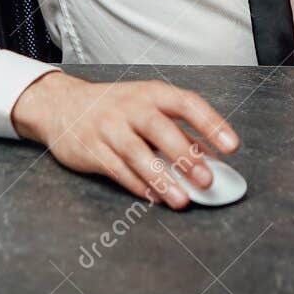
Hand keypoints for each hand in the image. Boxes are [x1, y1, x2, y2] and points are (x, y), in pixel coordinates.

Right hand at [10, 71, 239, 208]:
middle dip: (185, 155)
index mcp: (152, 93)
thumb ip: (178, 133)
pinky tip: (154, 197)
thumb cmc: (115, 107)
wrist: (62, 105)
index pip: (187, 104)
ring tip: (182, 200)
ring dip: (161, 179)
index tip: (232, 146)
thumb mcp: (148, 108)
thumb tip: (210, 159)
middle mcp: (130, 106)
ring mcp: (108, 127)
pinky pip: (116, 169)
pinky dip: (136, 185)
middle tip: (207, 179)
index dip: (211, 124)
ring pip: (137, 153)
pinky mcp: (90, 148)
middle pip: (160, 128)